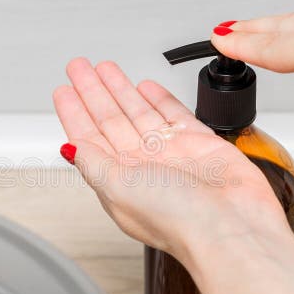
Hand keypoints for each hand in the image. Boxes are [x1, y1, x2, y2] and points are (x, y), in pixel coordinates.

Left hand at [52, 58, 290, 267]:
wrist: (230, 225)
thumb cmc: (177, 220)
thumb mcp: (118, 188)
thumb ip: (93, 163)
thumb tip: (69, 148)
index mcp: (118, 181)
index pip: (89, 139)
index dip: (75, 113)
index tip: (63, 91)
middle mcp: (143, 168)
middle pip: (110, 120)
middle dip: (93, 92)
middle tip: (79, 67)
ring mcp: (171, 154)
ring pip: (139, 113)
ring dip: (120, 89)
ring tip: (105, 68)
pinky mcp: (200, 144)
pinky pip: (174, 114)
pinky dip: (159, 99)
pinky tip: (145, 87)